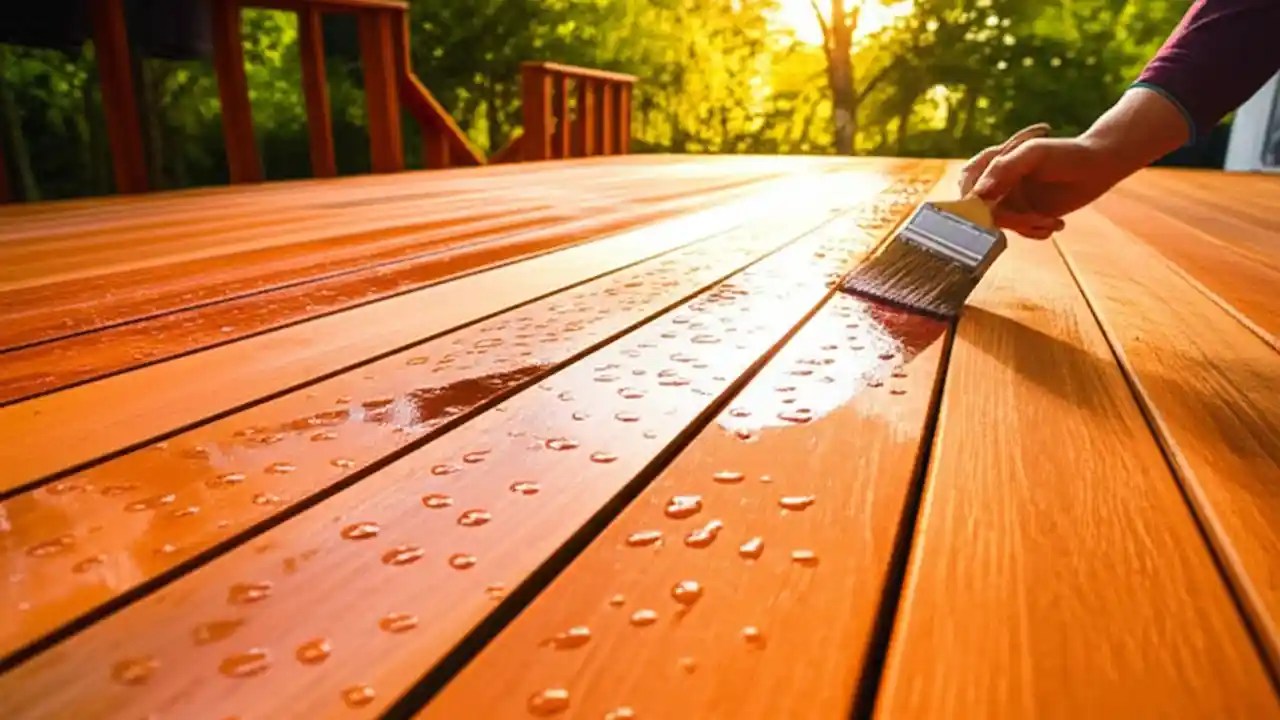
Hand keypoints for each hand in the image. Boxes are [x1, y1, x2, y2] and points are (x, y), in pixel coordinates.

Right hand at [958, 87, 1190, 239]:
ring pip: (1003, 225)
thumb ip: (1002, 168)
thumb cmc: (1066, 153)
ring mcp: (1011, 200)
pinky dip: (1036, 232)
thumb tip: (977, 194)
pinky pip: (1020, 232)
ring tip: (1051, 221)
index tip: (994, 211)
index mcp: (992, 162)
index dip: (977, 202)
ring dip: (1028, 227)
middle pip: (984, 211)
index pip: (968, 186)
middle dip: (1011, 219)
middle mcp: (997, 182)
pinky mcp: (1026, 214)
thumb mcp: (1033, 154)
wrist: (1100, 166)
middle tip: (1037, 218)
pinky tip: (1055, 224)